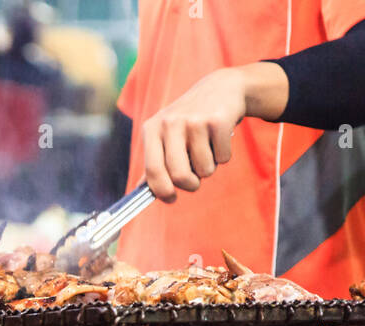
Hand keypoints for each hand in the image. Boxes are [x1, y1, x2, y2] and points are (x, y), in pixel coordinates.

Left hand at [141, 67, 248, 201]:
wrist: (221, 88)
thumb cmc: (189, 120)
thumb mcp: (165, 135)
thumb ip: (154, 162)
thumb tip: (140, 191)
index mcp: (152, 129)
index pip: (153, 171)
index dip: (162, 191)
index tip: (171, 198)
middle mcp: (170, 123)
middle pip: (179, 175)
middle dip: (190, 184)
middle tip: (195, 180)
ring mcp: (194, 121)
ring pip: (204, 169)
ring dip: (209, 166)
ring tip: (207, 147)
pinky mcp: (218, 120)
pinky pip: (223, 158)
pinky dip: (224, 155)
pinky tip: (219, 138)